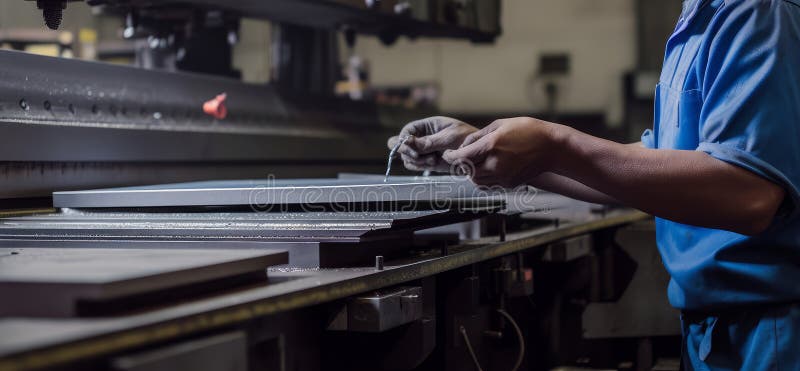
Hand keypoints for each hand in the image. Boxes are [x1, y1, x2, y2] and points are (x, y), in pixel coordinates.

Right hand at [387, 116, 477, 171]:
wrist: (480, 154)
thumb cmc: (467, 139)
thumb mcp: (449, 137)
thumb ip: (428, 141)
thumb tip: (407, 141)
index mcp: (428, 125)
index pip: (407, 130)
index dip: (404, 139)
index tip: (409, 147)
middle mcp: (424, 137)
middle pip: (403, 145)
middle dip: (408, 151)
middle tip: (419, 156)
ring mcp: (425, 151)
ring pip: (407, 157)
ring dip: (416, 161)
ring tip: (432, 161)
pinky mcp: (429, 162)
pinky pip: (415, 165)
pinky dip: (419, 166)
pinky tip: (432, 164)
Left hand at [441, 117, 560, 186]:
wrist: (552, 148)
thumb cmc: (529, 131)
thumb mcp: (501, 124)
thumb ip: (479, 135)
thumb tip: (465, 145)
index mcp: (491, 146)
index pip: (461, 157)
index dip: (450, 157)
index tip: (447, 154)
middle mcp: (495, 164)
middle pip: (466, 171)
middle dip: (461, 165)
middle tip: (461, 158)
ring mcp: (502, 176)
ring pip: (476, 181)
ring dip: (471, 173)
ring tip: (475, 163)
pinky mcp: (508, 184)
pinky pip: (488, 185)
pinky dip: (483, 179)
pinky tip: (487, 169)